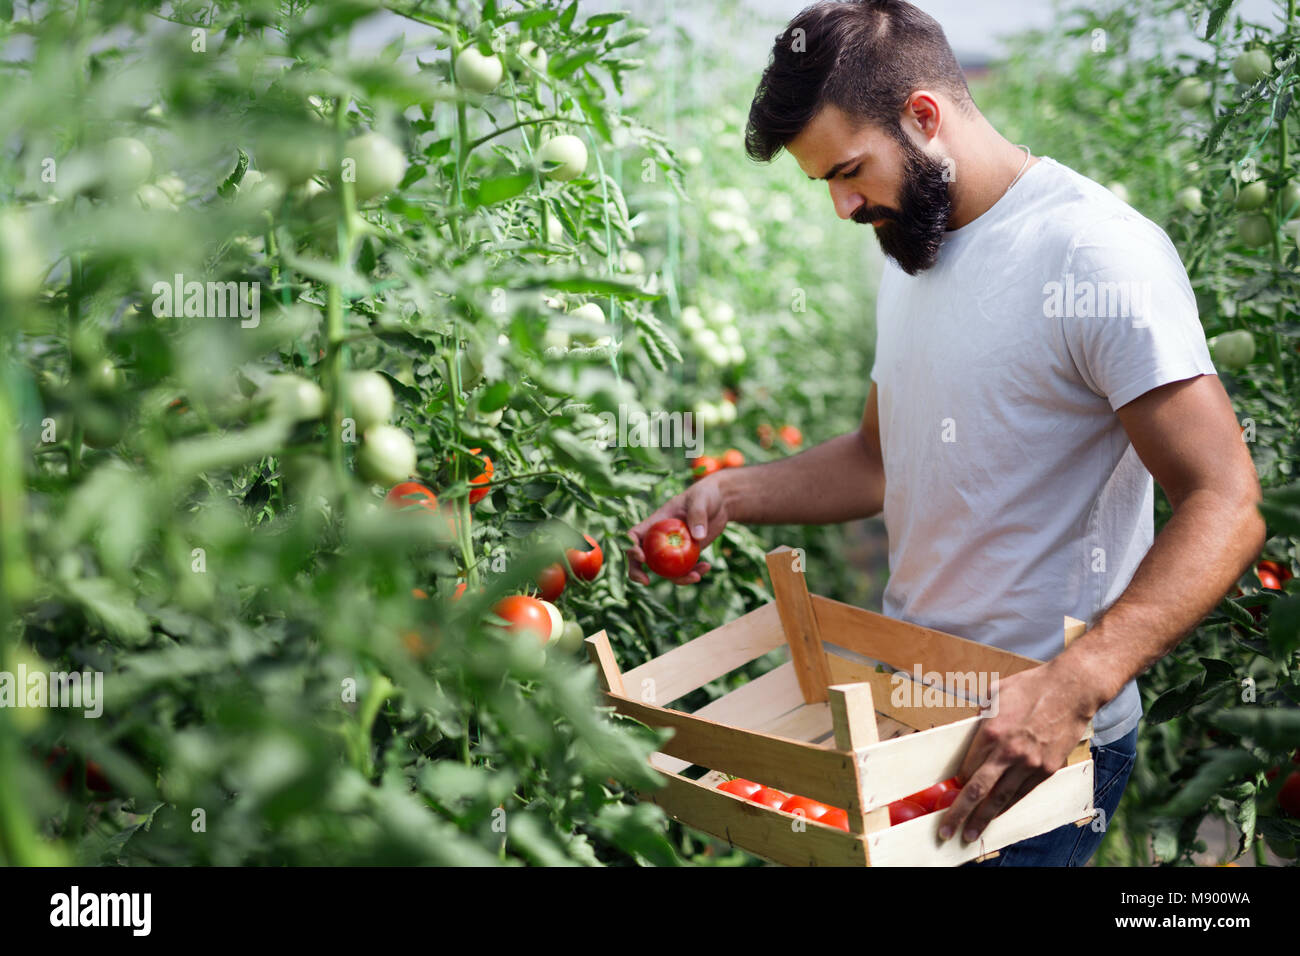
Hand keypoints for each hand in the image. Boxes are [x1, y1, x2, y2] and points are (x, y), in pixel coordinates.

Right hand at [624, 473, 730, 584]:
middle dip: (636, 572)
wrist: (721, 503)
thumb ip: (698, 515)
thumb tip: (697, 537)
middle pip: (641, 558)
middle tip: (645, 582)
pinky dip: (693, 573)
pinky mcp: (686, 555)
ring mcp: (672, 549)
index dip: (631, 547)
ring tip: (696, 577)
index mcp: (655, 522)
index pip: (634, 535)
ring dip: (677, 578)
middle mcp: (659, 538)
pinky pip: (683, 571)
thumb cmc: (706, 495)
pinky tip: (706, 567)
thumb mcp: (701, 500)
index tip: (642, 557)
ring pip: (664, 570)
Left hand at [936, 661, 1095, 843]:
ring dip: (984, 818)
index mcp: (990, 731)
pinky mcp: (1047, 769)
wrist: (1071, 689)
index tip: (950, 792)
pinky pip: (1022, 793)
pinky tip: (997, 815)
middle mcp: (1008, 752)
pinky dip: (1008, 806)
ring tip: (971, 834)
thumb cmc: (1030, 687)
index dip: (957, 783)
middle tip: (946, 830)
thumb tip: (970, 735)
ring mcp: (1029, 763)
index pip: (966, 768)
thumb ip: (980, 719)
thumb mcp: (994, 695)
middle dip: (959, 813)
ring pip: (1001, 798)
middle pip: (978, 790)